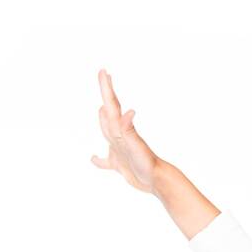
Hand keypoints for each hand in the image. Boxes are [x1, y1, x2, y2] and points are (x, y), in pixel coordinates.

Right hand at [90, 68, 163, 192]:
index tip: (103, 71)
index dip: (106, 88)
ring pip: (107, 131)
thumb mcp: (137, 147)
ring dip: (102, 120)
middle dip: (106, 94)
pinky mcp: (120, 164)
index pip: (112, 105)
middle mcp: (120, 136)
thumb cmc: (148, 164)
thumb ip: (130, 130)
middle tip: (104, 77)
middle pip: (109, 111)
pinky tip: (93, 159)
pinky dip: (98, 160)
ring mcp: (119, 149)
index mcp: (121, 130)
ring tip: (100, 109)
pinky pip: (105, 161)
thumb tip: (129, 111)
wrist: (157, 180)